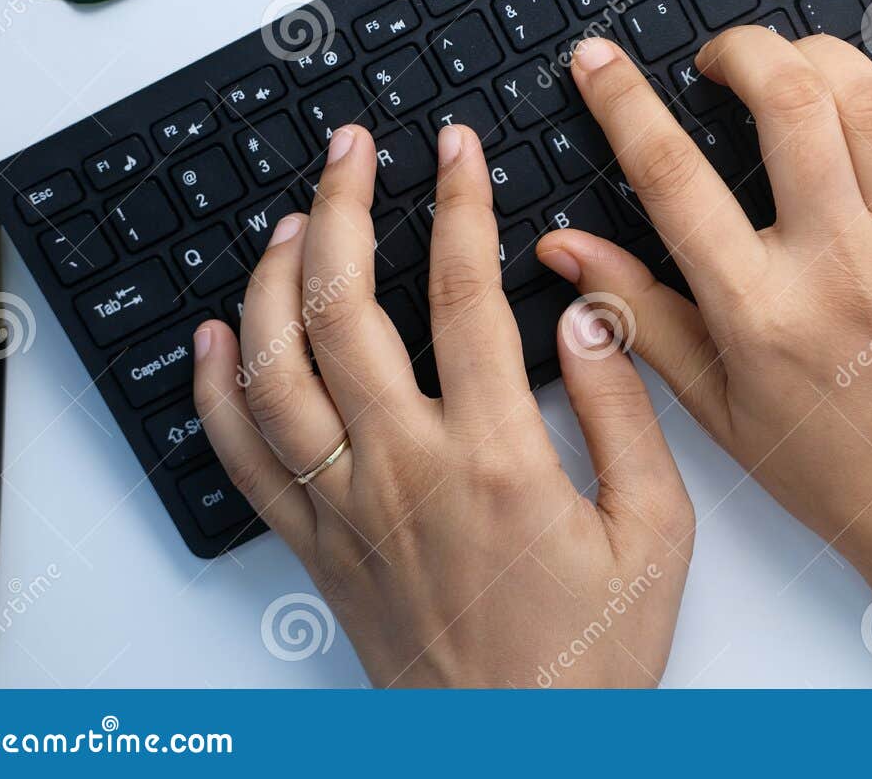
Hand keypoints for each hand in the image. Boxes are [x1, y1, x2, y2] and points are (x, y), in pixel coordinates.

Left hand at [192, 123, 692, 687]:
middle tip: (352, 152)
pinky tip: (215, 338)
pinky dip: (214, 390)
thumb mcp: (657, 533)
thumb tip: (586, 315)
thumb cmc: (589, 656)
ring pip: (276, 371)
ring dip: (274, 280)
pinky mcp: (315, 548)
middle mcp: (403, 471)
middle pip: (345, 310)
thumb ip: (625, 414)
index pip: (464, 296)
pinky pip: (241, 459)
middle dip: (342, 209)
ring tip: (294, 220)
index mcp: (498, 458)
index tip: (454, 152)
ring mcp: (346, 509)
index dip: (459, 206)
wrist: (517, 754)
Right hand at [538, 0, 871, 687]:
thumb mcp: (717, 408)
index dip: (623, 102)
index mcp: (762, 311)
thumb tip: (563, 251)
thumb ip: (638, 317)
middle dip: (737, 50)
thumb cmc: (835, 469)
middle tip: (714, 60)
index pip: (674, 177)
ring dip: (815, 48)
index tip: (597, 60)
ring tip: (784, 59)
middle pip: (786, 103)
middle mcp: (840, 263)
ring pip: (867, 95)